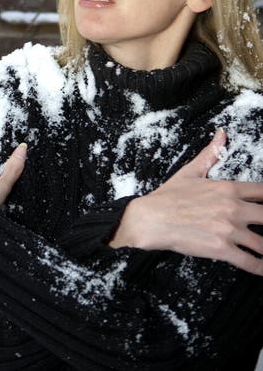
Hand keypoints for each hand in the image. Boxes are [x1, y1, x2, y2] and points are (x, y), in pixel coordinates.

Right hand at [110, 128, 262, 273]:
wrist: (152, 218)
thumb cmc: (169, 196)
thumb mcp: (191, 171)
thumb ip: (211, 153)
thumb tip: (222, 134)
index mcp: (228, 188)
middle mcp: (233, 208)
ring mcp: (228, 229)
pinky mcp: (222, 249)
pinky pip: (250, 262)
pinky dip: (260, 267)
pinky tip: (262, 268)